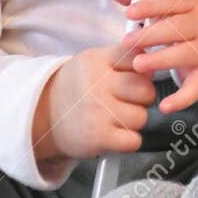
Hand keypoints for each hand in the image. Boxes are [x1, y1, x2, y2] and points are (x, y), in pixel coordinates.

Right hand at [34, 42, 158, 161]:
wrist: (44, 117)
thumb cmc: (77, 89)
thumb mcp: (93, 63)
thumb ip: (123, 60)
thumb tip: (153, 67)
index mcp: (96, 60)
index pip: (137, 57)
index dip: (141, 69)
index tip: (133, 75)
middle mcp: (96, 83)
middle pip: (146, 90)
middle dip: (142, 98)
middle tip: (125, 101)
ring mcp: (97, 110)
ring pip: (141, 117)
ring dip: (133, 121)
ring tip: (114, 118)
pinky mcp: (98, 137)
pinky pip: (134, 140)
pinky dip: (127, 141)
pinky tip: (113, 134)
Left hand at [107, 0, 197, 113]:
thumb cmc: (185, 21)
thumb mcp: (167, 5)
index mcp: (192, 3)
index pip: (174, 0)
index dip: (151, 5)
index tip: (129, 12)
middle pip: (179, 28)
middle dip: (152, 35)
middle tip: (127, 42)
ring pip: (187, 55)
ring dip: (162, 60)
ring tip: (139, 65)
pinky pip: (195, 88)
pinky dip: (181, 99)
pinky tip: (164, 105)